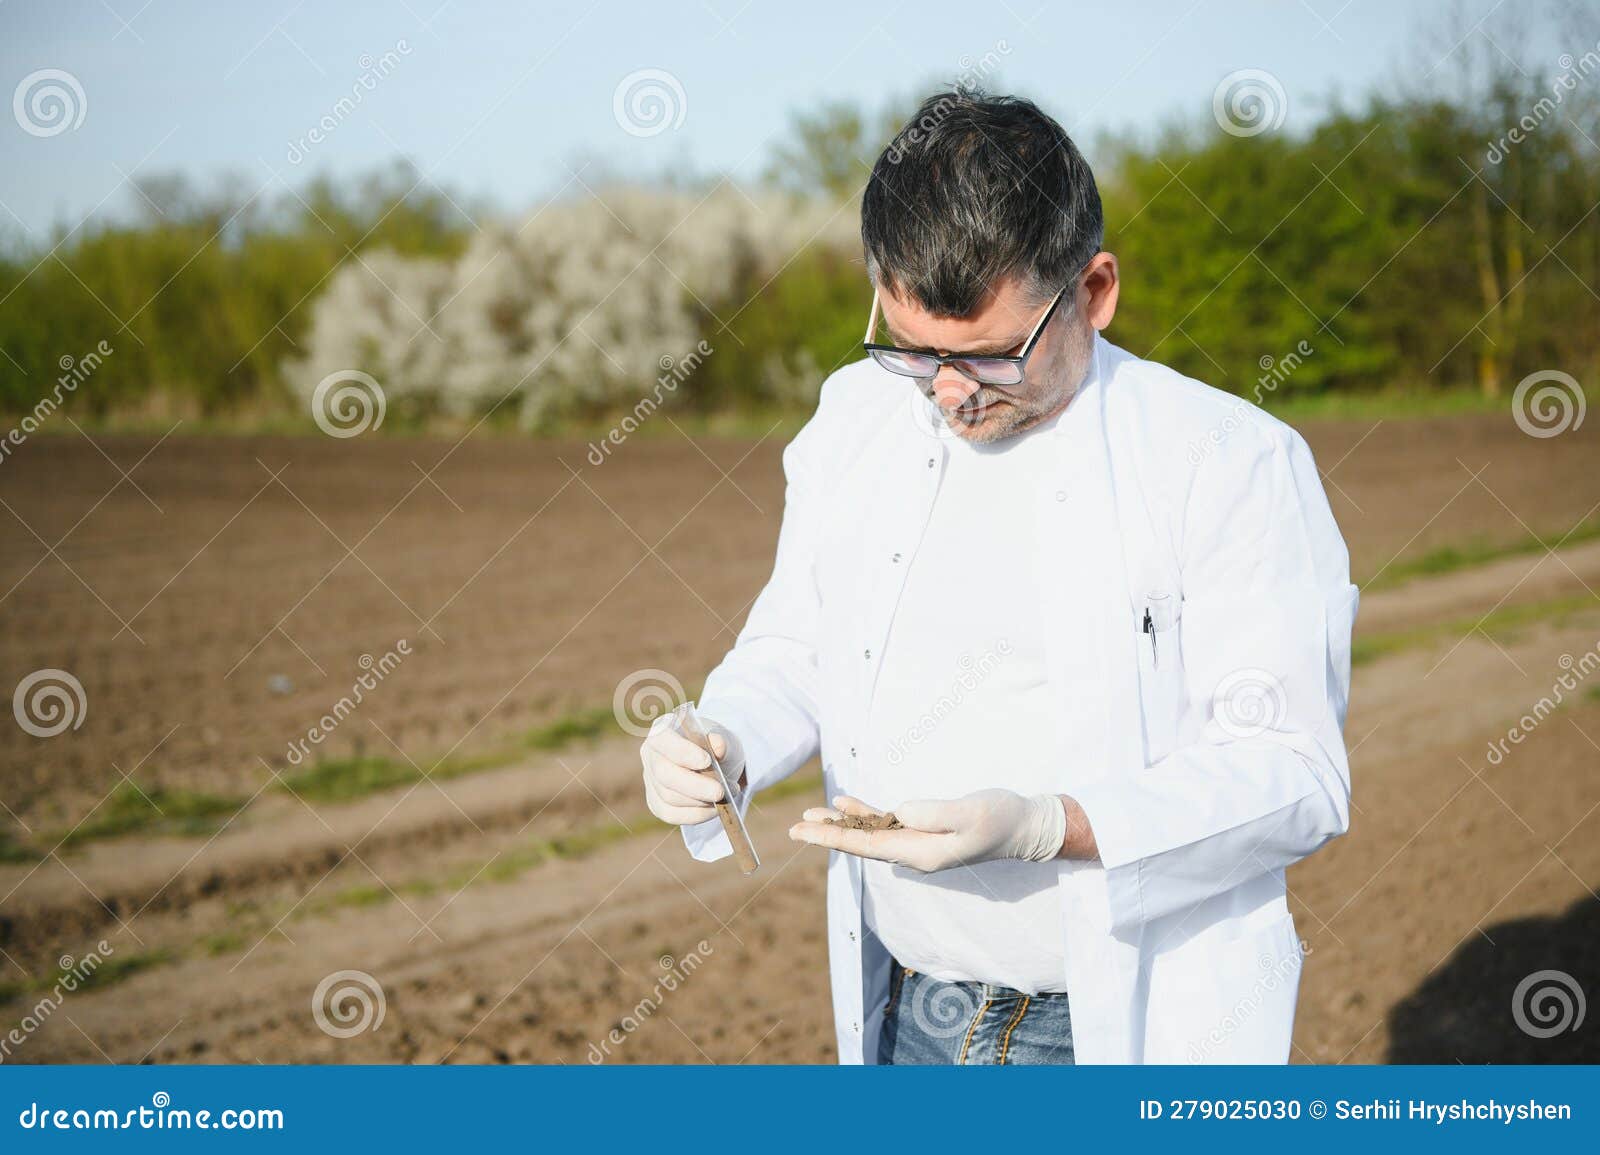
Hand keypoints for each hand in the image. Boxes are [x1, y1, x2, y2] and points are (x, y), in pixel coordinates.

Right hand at [641, 718, 745, 825]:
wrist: (714, 764)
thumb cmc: (714, 746)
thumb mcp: (722, 738)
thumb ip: (721, 741)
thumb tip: (718, 746)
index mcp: (661, 732)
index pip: (662, 740)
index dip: (682, 751)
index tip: (707, 761)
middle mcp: (650, 755)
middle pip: (664, 774)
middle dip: (695, 786)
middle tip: (720, 792)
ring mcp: (651, 781)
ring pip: (669, 797)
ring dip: (700, 801)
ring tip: (725, 796)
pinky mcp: (656, 803)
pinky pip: (672, 815)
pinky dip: (696, 814)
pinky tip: (714, 809)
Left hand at [788, 789, 1071, 871]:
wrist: (1024, 826)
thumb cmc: (1002, 818)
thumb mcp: (971, 813)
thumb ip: (935, 814)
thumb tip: (898, 812)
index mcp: (921, 852)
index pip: (867, 845)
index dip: (833, 836)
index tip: (805, 831)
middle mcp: (914, 852)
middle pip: (862, 843)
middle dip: (828, 834)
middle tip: (794, 828)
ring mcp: (918, 841)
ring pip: (870, 833)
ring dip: (842, 823)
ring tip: (812, 815)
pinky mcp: (925, 828)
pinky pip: (886, 822)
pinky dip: (865, 812)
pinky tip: (847, 803)